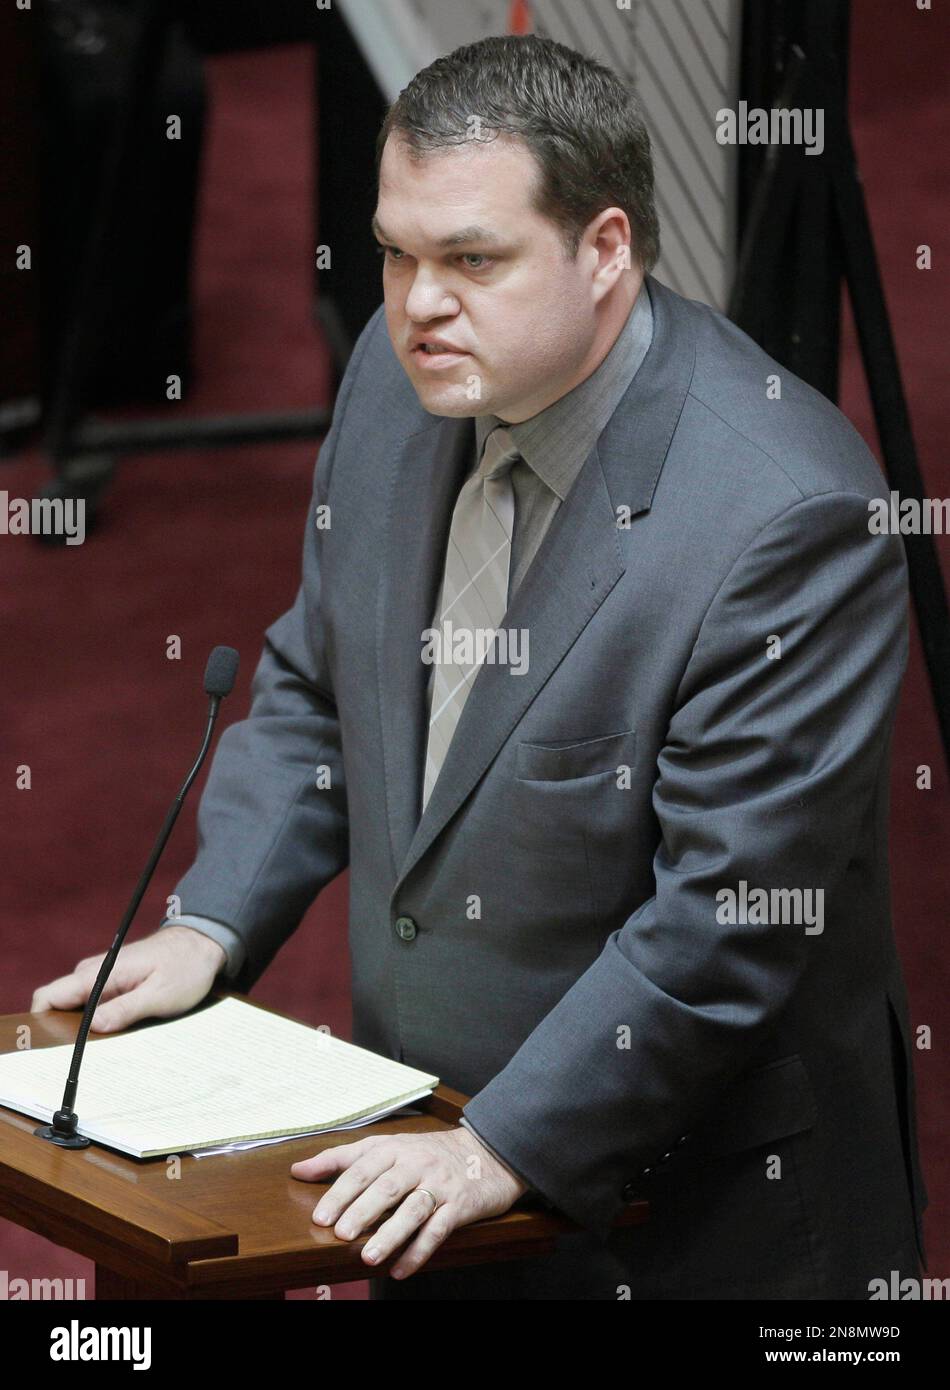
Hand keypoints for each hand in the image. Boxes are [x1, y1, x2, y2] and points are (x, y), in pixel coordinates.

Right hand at [30, 925, 226, 1032]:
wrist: (203, 942)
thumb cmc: (185, 966)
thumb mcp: (159, 995)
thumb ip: (124, 1010)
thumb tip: (92, 1026)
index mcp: (99, 973)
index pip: (49, 996)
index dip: (41, 1022)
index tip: (51, 1048)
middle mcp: (93, 972)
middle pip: (59, 1005)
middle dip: (63, 1030)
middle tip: (85, 1056)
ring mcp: (102, 976)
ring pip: (77, 1006)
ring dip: (84, 1027)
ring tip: (104, 1049)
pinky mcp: (114, 981)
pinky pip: (95, 1003)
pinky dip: (99, 1019)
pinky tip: (116, 1033)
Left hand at [290, 1126, 527, 1278]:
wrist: (486, 1153)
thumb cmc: (427, 1153)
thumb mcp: (386, 1146)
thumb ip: (342, 1159)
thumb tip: (298, 1170)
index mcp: (395, 1148)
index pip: (363, 1168)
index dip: (341, 1192)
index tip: (321, 1217)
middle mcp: (417, 1164)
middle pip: (387, 1187)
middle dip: (363, 1211)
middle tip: (341, 1234)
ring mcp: (440, 1185)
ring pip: (414, 1209)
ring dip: (391, 1235)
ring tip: (368, 1257)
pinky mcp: (460, 1206)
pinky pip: (439, 1230)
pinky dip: (419, 1251)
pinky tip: (401, 1270)